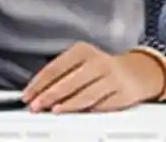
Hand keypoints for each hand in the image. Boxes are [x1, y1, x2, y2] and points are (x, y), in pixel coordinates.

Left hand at [22, 42, 165, 112]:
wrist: (137, 72)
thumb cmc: (101, 67)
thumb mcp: (80, 62)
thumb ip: (61, 75)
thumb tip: (38, 92)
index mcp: (82, 51)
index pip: (54, 68)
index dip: (39, 83)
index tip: (28, 95)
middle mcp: (97, 62)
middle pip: (68, 82)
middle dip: (48, 96)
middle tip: (36, 106)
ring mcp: (111, 78)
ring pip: (85, 95)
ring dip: (67, 105)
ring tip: (53, 111)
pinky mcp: (123, 94)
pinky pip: (103, 105)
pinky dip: (89, 111)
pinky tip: (79, 115)